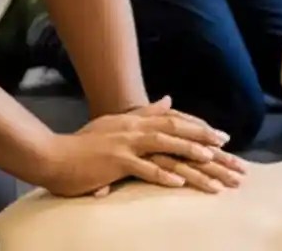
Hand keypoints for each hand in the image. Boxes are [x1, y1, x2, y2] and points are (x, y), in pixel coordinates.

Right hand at [38, 96, 243, 196]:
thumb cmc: (84, 144)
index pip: (175, 121)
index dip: (200, 127)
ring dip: (188, 153)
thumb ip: (145, 112)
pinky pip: (142, 169)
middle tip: (228, 149)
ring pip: (164, 146)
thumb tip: (169, 99)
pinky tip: (178, 183)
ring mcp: (125, 145)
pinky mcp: (115, 162)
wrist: (53, 156)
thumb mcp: (117, 123)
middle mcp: (134, 128)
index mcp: (136, 120)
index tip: (222, 137)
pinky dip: (161, 176)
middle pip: (176, 131)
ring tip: (210, 160)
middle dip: (204, 139)